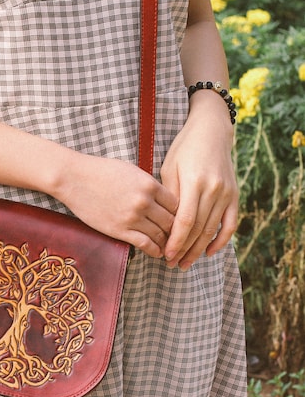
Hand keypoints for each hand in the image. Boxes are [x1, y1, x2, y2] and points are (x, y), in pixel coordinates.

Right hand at [57, 156, 177, 258]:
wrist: (74, 179)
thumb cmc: (100, 171)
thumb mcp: (131, 171)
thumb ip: (148, 185)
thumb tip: (161, 198)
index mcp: (149, 185)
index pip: (177, 204)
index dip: (181, 214)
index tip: (180, 220)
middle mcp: (144, 202)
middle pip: (171, 221)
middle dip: (176, 231)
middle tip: (180, 237)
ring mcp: (132, 217)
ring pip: (160, 235)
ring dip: (167, 243)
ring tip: (170, 248)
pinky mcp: (119, 230)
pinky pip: (145, 244)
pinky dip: (154, 250)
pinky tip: (157, 253)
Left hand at [160, 109, 236, 269]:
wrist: (211, 132)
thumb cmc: (183, 150)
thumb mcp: (168, 168)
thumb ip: (168, 196)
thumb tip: (161, 224)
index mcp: (194, 182)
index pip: (185, 221)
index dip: (176, 241)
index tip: (165, 255)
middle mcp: (214, 190)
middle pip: (199, 229)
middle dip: (184, 250)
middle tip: (172, 265)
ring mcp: (227, 193)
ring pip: (212, 230)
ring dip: (199, 249)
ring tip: (185, 263)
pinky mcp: (234, 195)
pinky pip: (230, 223)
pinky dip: (221, 240)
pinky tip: (209, 252)